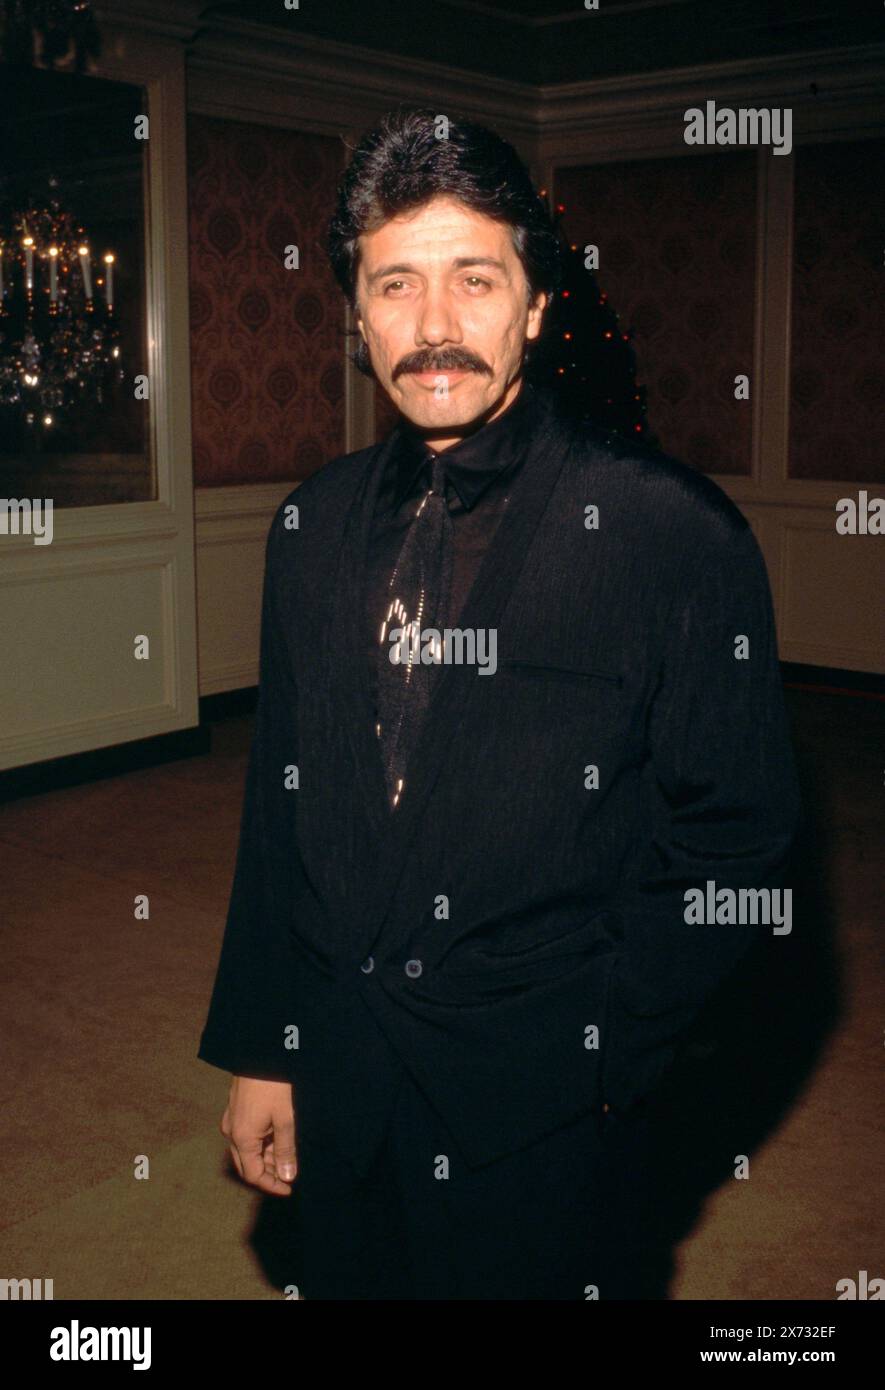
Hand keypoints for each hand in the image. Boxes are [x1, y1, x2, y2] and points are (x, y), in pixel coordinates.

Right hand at [220, 1075, 297, 1196]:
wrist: (260, 1053)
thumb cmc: (274, 1085)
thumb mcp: (285, 1119)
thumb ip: (285, 1150)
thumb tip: (287, 1176)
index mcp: (241, 1139)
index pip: (253, 1175)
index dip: (271, 1185)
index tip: (289, 1188)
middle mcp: (231, 1133)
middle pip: (247, 1165)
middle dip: (268, 1174)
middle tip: (289, 1175)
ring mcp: (231, 1121)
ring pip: (246, 1151)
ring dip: (265, 1157)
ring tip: (288, 1156)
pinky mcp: (235, 1110)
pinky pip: (245, 1137)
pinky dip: (260, 1144)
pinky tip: (277, 1139)